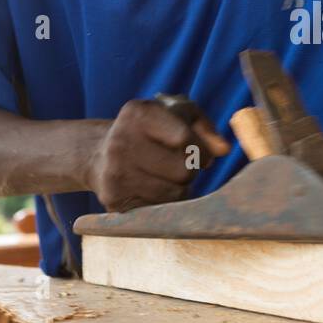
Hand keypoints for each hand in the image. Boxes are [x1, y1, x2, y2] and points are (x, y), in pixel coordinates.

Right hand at [83, 99, 228, 211]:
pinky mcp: (114, 200)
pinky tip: (152, 187)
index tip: (204, 155)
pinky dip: (164, 201)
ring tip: (167, 176)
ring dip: (180, 187)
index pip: (184, 138)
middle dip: (192, 171)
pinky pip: (159, 209)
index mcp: (138, 114)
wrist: (99, 154)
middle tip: (183, 166)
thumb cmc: (150, 131)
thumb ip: (204, 127)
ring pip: (174, 193)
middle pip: (183, 171)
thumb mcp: (176, 115)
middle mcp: (121, 142)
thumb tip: (224, 149)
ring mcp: (114, 173)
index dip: (202, 150)